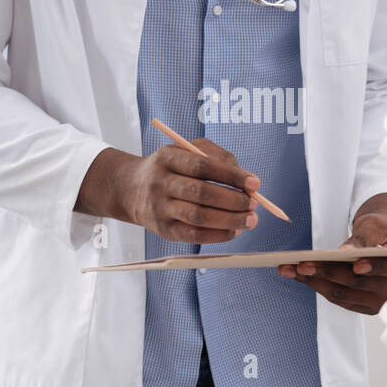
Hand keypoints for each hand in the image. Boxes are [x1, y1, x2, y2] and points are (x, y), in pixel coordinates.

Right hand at [76, 140, 259, 243]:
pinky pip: (193, 236)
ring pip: (198, 217)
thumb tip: (245, 179)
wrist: (132, 189)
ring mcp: (160, 208)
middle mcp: (161, 183)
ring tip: (250, 220)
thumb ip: (217, 156)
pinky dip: (217, 236)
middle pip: (200, 193)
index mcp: (168, 157)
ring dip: (229, 221)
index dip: (231, 175)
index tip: (254, 183)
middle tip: (254, 205)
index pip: (202, 166)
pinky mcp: (163, 229)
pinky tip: (234, 231)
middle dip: (232, 201)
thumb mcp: (187, 150)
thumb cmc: (171, 167)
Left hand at [277, 196, 386, 314]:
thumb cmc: (383, 229)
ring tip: (289, 269)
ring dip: (313, 281)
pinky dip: (316, 286)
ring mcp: (378, 302)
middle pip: (358, 282)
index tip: (357, 265)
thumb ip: (366, 237)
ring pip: (343, 293)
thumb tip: (344, 252)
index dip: (373, 266)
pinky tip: (298, 275)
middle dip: (327, 272)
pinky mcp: (362, 306)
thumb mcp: (379, 224)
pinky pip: (337, 298)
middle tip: (302, 264)